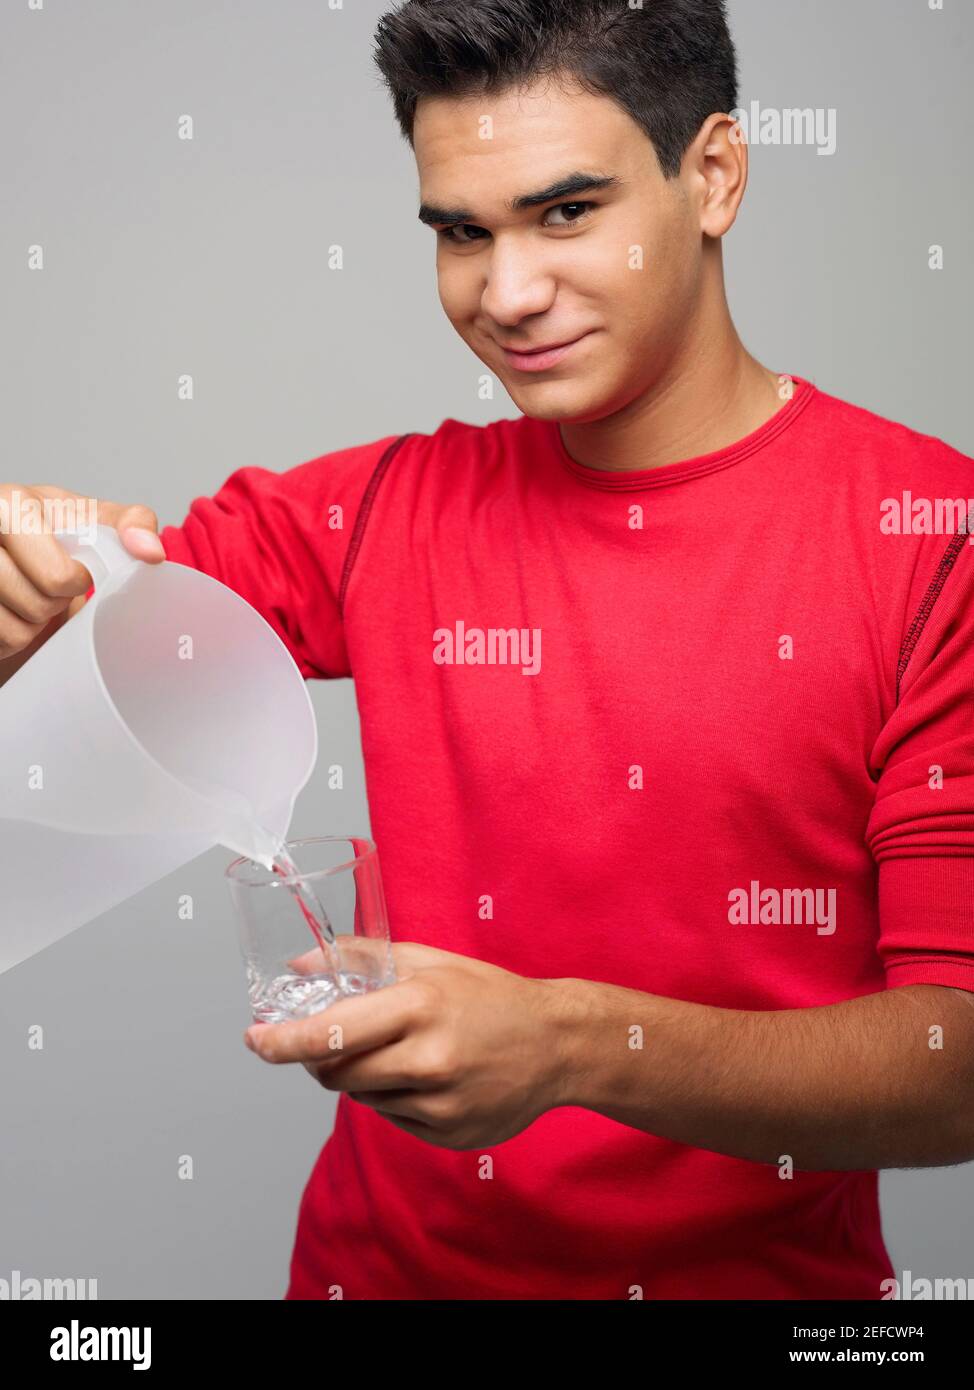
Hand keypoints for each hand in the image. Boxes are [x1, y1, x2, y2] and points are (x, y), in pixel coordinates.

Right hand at [0, 483, 164, 675]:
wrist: (13, 560)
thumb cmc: (51, 539)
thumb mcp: (91, 521)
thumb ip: (129, 525)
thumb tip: (150, 552)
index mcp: (12, 503)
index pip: (60, 575)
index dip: (75, 582)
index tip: (76, 571)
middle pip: (39, 603)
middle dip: (54, 603)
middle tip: (50, 587)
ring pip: (15, 628)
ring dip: (32, 623)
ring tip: (28, 597)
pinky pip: (0, 641)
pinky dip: (11, 639)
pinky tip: (9, 612)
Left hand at [243, 942, 569, 1149]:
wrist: (557, 1045)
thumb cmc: (490, 996)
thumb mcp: (430, 961)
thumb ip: (362, 958)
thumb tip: (301, 963)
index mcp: (419, 1006)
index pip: (330, 1032)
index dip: (283, 1041)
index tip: (254, 1040)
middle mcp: (427, 1059)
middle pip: (336, 1073)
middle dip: (321, 1059)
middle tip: (330, 1042)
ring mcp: (439, 1103)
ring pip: (362, 1098)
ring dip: (361, 1077)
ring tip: (400, 1052)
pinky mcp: (447, 1134)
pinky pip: (392, 1119)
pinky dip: (393, 1098)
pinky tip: (426, 1077)